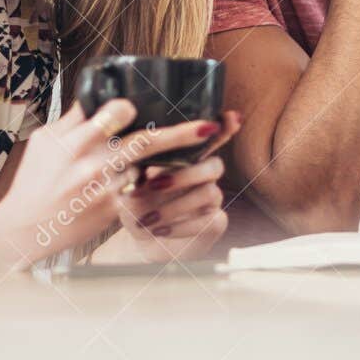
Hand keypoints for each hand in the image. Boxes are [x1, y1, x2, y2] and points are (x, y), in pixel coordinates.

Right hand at [0, 101, 232, 266]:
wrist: (26, 228)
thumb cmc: (35, 180)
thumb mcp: (45, 142)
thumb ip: (75, 118)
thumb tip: (98, 91)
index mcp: (74, 142)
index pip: (111, 115)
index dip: (127, 107)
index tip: (136, 104)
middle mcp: (93, 165)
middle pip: (145, 143)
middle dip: (181, 134)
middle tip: (210, 125)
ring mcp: (107, 190)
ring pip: (152, 169)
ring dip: (180, 159)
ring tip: (207, 146)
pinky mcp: (116, 210)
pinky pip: (146, 191)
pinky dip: (163, 181)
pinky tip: (182, 174)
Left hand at [111, 109, 241, 261]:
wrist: (142, 242)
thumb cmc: (136, 206)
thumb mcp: (127, 186)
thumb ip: (135, 172)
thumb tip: (138, 167)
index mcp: (186, 160)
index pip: (209, 139)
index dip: (225, 127)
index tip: (232, 116)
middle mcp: (204, 177)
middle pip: (213, 165)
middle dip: (184, 174)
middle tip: (154, 184)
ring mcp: (213, 200)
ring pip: (209, 192)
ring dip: (175, 205)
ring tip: (147, 218)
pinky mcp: (215, 223)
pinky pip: (207, 220)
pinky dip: (179, 225)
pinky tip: (158, 230)